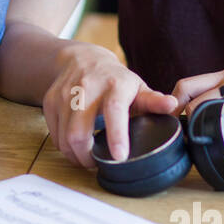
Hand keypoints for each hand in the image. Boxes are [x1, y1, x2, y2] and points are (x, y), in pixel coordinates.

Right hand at [43, 42, 176, 168]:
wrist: (82, 59)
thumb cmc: (115, 79)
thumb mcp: (137, 87)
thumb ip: (153, 101)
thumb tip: (173, 106)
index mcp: (115, 84)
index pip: (114, 110)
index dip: (117, 135)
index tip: (120, 157)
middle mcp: (87, 87)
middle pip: (79, 131)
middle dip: (87, 156)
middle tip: (97, 164)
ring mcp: (65, 94)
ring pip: (64, 136)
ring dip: (75, 155)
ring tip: (86, 158)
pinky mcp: (50, 100)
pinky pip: (54, 134)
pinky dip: (64, 146)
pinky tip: (74, 146)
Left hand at [171, 67, 223, 146]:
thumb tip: (193, 126)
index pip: (185, 86)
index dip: (172, 106)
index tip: (172, 127)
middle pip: (189, 95)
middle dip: (178, 118)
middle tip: (179, 139)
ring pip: (205, 106)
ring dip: (197, 127)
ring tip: (197, 145)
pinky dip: (220, 134)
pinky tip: (222, 145)